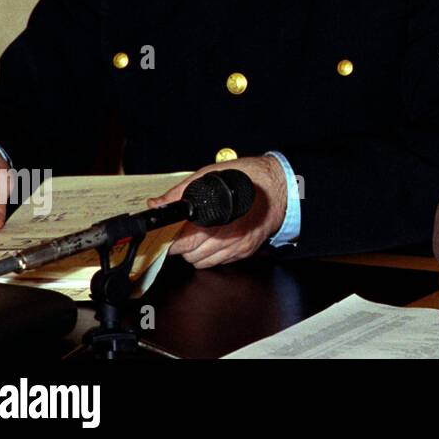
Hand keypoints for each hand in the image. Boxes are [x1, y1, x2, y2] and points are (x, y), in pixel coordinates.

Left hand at [147, 155, 286, 268]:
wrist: (282, 186)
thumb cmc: (249, 177)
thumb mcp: (210, 175)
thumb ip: (180, 191)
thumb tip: (156, 203)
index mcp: (216, 220)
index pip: (181, 244)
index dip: (169, 239)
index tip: (166, 233)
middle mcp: (228, 238)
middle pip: (189, 255)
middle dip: (181, 244)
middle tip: (183, 230)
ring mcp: (237, 247)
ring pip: (201, 263)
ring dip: (195, 251)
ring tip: (199, 233)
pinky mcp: (245, 251)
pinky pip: (218, 262)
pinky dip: (212, 254)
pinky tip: (215, 237)